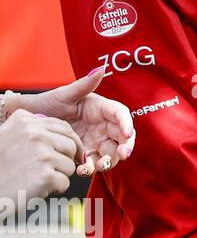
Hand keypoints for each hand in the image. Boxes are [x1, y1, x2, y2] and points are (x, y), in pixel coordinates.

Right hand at [0, 110, 84, 202]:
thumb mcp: (6, 135)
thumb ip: (28, 126)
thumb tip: (54, 126)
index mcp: (26, 124)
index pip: (64, 128)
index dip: (70, 141)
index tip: (69, 152)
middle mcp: (35, 136)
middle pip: (71, 146)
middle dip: (64, 159)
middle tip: (45, 169)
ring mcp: (41, 156)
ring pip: (70, 166)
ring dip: (58, 175)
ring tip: (35, 178)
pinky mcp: (45, 176)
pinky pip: (64, 183)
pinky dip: (53, 189)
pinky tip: (36, 188)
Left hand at [14, 66, 134, 174]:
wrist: (29, 123)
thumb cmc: (45, 104)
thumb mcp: (64, 94)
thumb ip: (84, 84)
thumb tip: (102, 68)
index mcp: (101, 108)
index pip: (120, 114)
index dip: (127, 123)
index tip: (126, 133)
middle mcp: (102, 125)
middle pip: (122, 136)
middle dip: (125, 146)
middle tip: (123, 154)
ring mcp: (95, 140)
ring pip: (111, 152)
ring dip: (110, 160)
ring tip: (98, 165)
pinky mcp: (85, 154)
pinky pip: (94, 163)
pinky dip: (92, 168)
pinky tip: (82, 169)